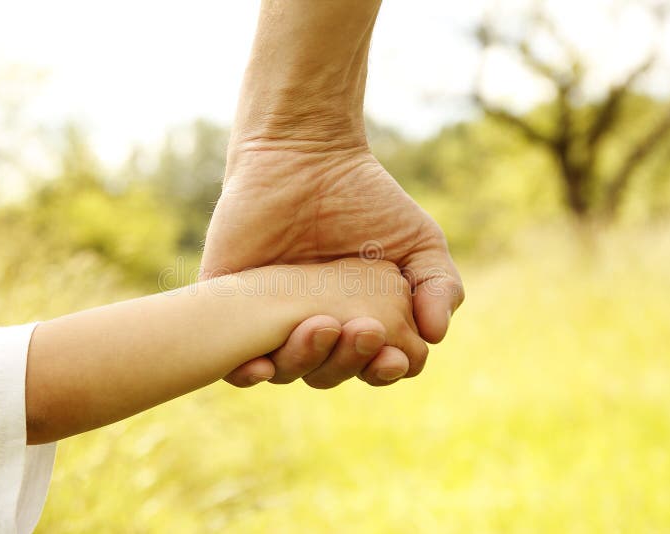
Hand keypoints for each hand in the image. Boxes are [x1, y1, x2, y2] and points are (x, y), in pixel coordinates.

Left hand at [202, 140, 463, 387]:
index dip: (384, 370)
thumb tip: (435, 336)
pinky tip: (260, 366)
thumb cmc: (365, 198)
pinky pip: (230, 356)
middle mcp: (314, 328)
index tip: (393, 354)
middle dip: (349, 361)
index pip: (372, 367)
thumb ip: (439, 286)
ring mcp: (270, 319)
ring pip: (285, 369)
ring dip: (306, 360)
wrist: (305, 156)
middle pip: (329, 373)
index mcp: (357, 322)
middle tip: (364, 328)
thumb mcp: (419, 241)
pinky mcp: (230, 305)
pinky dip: (246, 372)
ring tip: (323, 325)